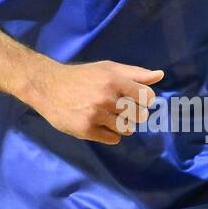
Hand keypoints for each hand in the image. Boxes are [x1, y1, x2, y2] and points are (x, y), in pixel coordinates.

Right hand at [25, 59, 164, 143]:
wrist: (47, 86)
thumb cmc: (82, 76)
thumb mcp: (108, 69)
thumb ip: (135, 74)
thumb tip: (160, 75)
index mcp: (113, 80)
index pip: (147, 96)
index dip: (143, 98)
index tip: (134, 98)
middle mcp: (105, 98)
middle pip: (139, 115)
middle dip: (133, 113)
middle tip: (119, 107)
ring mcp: (95, 115)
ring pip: (127, 129)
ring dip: (121, 124)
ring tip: (107, 115)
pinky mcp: (85, 130)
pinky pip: (113, 139)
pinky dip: (109, 134)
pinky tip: (98, 124)